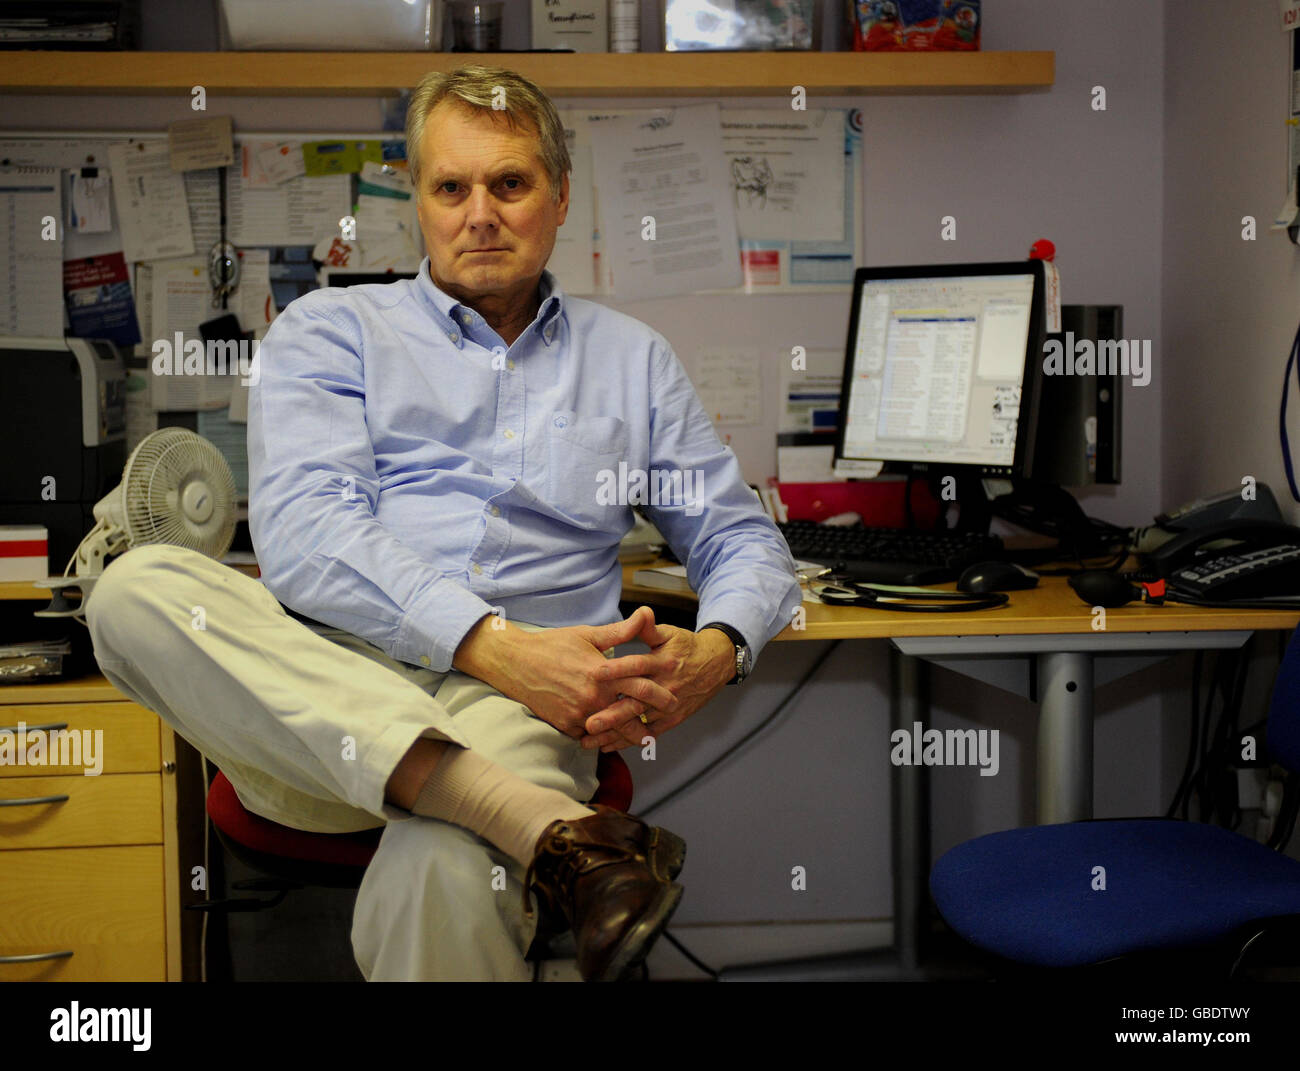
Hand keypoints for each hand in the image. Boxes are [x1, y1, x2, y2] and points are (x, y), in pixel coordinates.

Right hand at [451, 606, 679, 742]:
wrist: (515, 664)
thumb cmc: (552, 646)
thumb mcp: (587, 634)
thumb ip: (619, 631)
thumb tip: (645, 615)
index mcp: (602, 671)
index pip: (640, 680)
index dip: (661, 680)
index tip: (676, 678)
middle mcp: (593, 695)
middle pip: (633, 710)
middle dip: (654, 711)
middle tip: (671, 709)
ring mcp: (580, 713)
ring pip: (614, 727)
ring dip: (632, 731)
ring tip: (648, 734)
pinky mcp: (567, 726)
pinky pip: (591, 733)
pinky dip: (603, 735)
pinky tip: (614, 737)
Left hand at [581, 612, 735, 750]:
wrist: (715, 664)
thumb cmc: (686, 647)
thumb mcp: (669, 633)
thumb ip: (648, 628)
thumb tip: (641, 612)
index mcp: (663, 663)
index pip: (638, 666)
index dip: (617, 669)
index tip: (595, 673)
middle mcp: (666, 687)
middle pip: (636, 702)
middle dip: (612, 715)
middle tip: (589, 723)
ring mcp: (669, 706)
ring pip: (639, 722)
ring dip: (613, 733)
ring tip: (588, 741)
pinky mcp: (672, 719)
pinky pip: (648, 733)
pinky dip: (627, 741)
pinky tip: (606, 746)